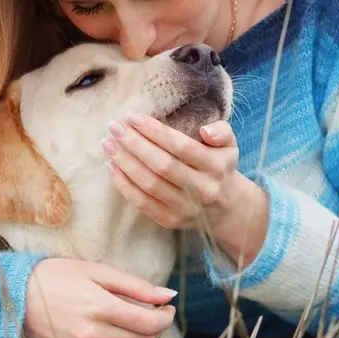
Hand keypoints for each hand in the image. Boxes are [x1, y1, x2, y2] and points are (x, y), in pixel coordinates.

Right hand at [23, 258, 175, 337]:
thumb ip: (135, 286)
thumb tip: (167, 295)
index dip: (165, 317)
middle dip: (154, 328)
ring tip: (125, 319)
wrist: (13, 298)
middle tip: (150, 312)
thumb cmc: (55, 277)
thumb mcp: (96, 271)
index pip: (149, 324)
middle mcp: (92, 335)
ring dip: (135, 337)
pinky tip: (103, 328)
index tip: (166, 308)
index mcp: (100, 308)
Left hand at [103, 114, 269, 267]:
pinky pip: (142, 203)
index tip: (133, 117)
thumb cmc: (220, 167)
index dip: (155, 132)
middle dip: (135, 144)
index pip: (181, 147)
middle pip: (162, 166)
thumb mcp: (229, 146)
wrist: (226, 208)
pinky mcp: (170, 220)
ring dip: (125, 163)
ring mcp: (185, 208)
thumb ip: (221, 132)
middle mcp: (202, 190)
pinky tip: (111, 167)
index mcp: (217, 167)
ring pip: (149, 184)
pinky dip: (123, 185)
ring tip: (108, 144)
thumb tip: (204, 130)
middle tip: (114, 127)